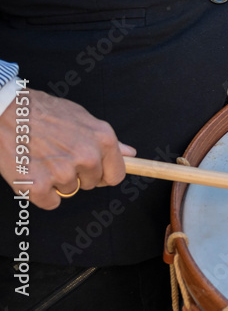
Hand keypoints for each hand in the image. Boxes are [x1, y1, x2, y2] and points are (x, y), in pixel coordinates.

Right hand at [0, 89, 135, 208]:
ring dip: (56, 181)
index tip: (92, 171)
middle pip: (90, 184)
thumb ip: (108, 141)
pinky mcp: (38, 186)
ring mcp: (63, 172)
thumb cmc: (44, 112)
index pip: (116, 175)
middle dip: (76, 174)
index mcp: (103, 140)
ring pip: (69, 191)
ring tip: (41, 158)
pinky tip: (31, 171)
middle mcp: (87, 157)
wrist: (6, 110)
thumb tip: (131, 154)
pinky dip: (40, 192)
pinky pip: (50, 202)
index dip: (103, 175)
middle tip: (56, 154)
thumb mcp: (83, 118)